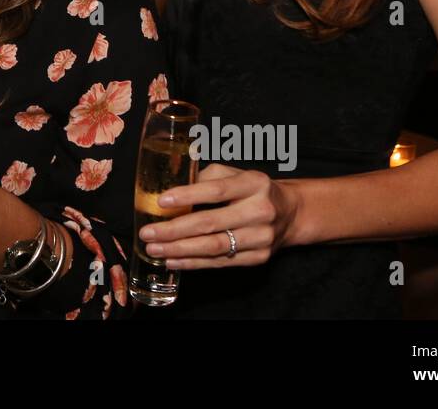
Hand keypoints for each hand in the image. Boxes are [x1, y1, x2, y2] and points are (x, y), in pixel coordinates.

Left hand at [137, 164, 300, 268]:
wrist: (290, 213)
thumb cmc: (252, 190)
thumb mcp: (235, 174)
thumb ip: (207, 178)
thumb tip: (170, 189)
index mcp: (253, 183)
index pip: (216, 190)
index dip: (188, 195)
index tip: (161, 201)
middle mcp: (260, 210)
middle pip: (211, 223)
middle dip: (174, 230)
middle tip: (148, 233)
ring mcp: (261, 237)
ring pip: (214, 246)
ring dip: (180, 250)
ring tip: (155, 250)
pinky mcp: (259, 258)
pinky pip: (220, 262)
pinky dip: (194, 263)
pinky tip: (174, 260)